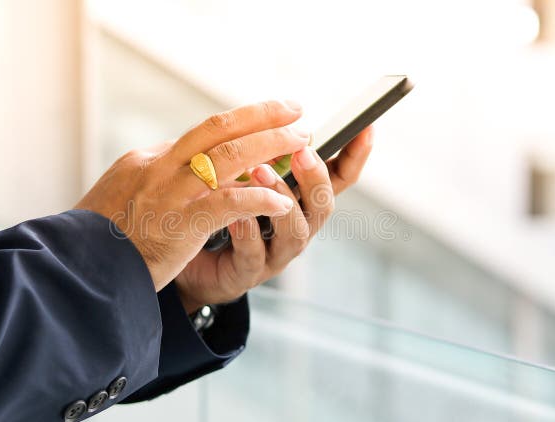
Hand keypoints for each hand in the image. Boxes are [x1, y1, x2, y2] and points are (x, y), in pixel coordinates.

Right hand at [75, 101, 311, 290]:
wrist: (78, 270)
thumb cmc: (101, 240)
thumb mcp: (124, 195)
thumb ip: (154, 178)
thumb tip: (182, 162)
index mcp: (147, 160)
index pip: (201, 134)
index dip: (240, 124)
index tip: (264, 119)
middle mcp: (159, 167)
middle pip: (219, 129)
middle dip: (262, 116)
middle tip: (294, 110)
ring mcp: (170, 193)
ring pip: (230, 156)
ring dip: (270, 146)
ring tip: (300, 141)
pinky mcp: (181, 223)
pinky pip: (230, 202)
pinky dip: (260, 198)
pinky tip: (281, 201)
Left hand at [175, 127, 373, 311]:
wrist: (188, 262)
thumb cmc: (222, 213)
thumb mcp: (247, 177)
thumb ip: (267, 154)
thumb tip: (282, 114)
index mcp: (301, 201)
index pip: (339, 178)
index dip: (355, 155)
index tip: (366, 127)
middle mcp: (296, 227)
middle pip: (323, 206)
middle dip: (316, 178)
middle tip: (302, 152)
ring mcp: (274, 254)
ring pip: (294, 233)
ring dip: (280, 199)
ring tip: (260, 172)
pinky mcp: (246, 272)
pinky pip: (253, 255)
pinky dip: (246, 232)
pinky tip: (235, 214)